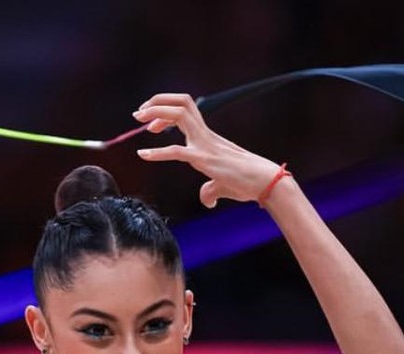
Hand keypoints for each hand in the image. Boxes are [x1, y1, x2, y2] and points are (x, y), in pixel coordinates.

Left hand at [133, 94, 284, 208]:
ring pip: (179, 114)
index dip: (166, 110)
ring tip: (138, 120)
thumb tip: (207, 201)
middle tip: (138, 113)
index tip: (151, 123)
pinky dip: (157, 152)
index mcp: (207, 136)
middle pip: (181, 103)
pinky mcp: (204, 159)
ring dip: (156, 113)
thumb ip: (211, 190)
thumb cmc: (247, 182)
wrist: (265, 182)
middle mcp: (205, 135)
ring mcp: (205, 144)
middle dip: (157, 103)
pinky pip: (177, 151)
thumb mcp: (222, 185)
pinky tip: (143, 154)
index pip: (185, 110)